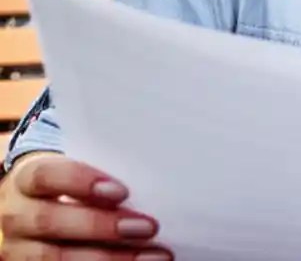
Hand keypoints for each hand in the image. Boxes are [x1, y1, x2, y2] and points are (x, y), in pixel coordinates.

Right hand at [0, 153, 170, 259]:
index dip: (81, 182)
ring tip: (153, 255)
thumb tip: (159, 177)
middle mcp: (16, 214)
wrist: (40, 206)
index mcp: (27, 180)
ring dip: (109, 258)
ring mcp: (19, 248)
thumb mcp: (81, 174)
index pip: (46, 176)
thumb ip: (105, 176)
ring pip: (55, 258)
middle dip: (101, 226)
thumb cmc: (75, 185)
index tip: (122, 191)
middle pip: (50, 221)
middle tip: (149, 227)